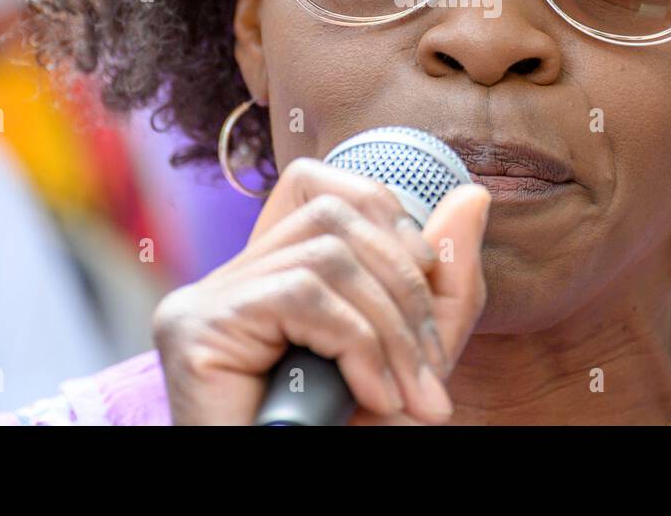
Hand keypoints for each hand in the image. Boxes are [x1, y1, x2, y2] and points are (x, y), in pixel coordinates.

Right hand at [152, 157, 490, 424]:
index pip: (319, 186)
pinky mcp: (196, 327)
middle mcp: (229, 278)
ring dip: (389, 327)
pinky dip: (358, 344)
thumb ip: (444, 283)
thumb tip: (473, 197)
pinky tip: (371, 397)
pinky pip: (302, 296)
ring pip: (326, 255)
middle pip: (334, 217)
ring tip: (403, 394)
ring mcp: (206, 300)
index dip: (385, 216)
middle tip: (428, 370)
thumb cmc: (346, 436)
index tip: (426, 287)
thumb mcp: (414, 354)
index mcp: (270, 275)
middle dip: (404, 288)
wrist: (290, 496)